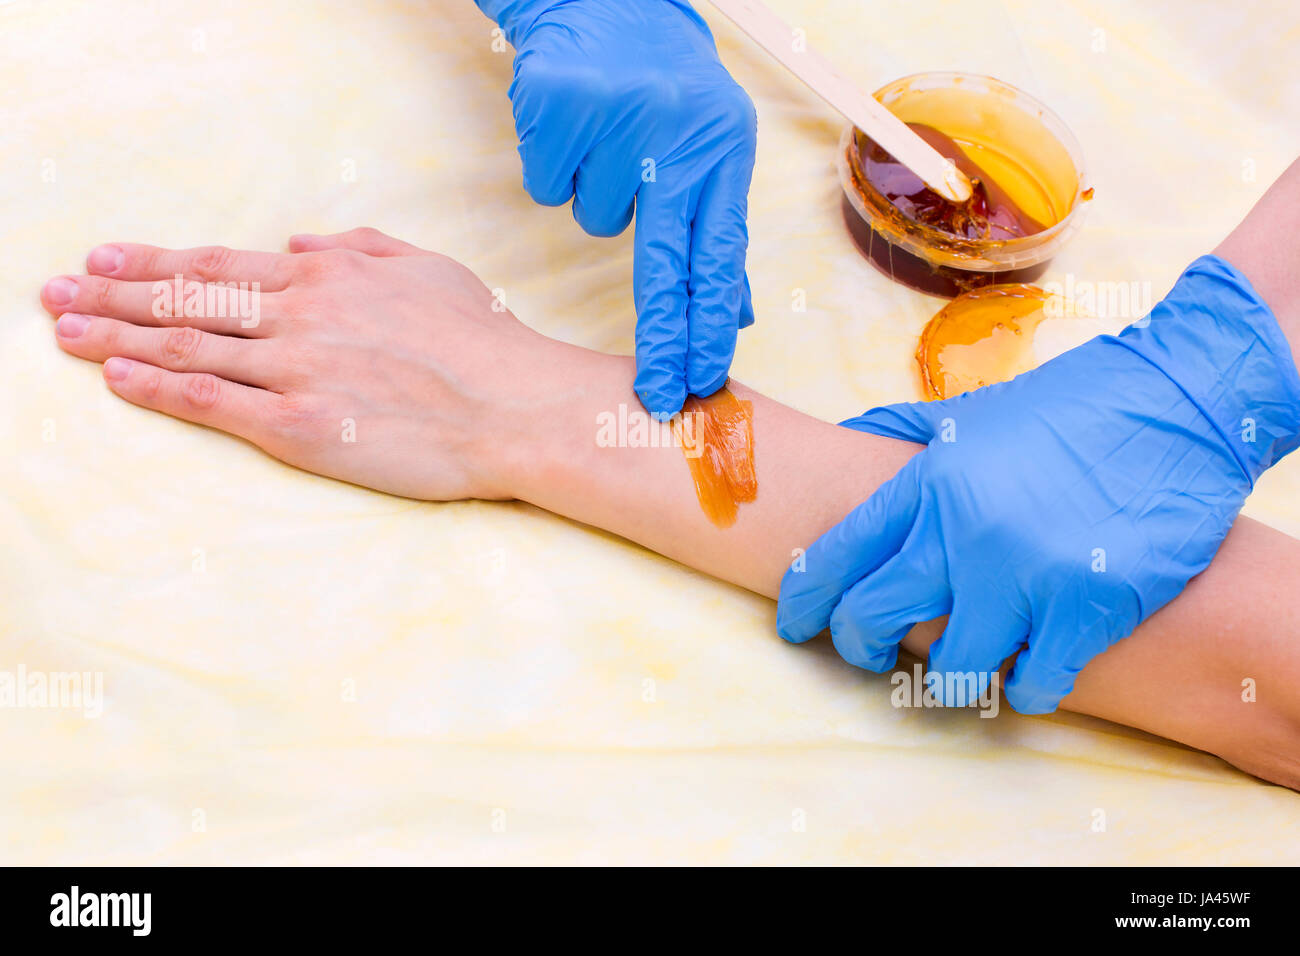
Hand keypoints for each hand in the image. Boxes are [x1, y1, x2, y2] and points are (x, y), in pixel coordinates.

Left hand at [40, 228, 543, 500]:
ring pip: (187, 347)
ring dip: (117, 337)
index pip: (220, 266)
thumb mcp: (427, 268)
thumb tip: (298, 243)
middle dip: (114, 295)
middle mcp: (301, 315)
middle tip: (57, 293)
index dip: (154, 262)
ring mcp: (297, 370)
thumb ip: (358, 248)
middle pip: (187, 302)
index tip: (105, 258)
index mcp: (329, 276)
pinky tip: (121, 378)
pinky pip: (213, 402)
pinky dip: (159, 388)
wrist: (517, 406)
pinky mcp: (301, 427)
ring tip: (66, 333)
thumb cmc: (483, 340)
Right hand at [479, 0, 756, 416]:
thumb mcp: (712, 144)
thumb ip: (718, 229)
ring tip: (606, 144)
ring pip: (594, 220)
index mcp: (724, 148)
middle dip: (664, 336)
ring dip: (596, 195)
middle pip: (665, 262)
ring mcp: (618, 116)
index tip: (704, 381)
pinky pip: (547, 186)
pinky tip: (572, 129)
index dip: (710, 324)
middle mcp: (678, 132)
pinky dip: (554, 166)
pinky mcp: (559, 103)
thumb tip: (740, 314)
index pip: (720, 254)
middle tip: (659, 393)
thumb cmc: (664, 87)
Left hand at [777, 255, 1299, 712]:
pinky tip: (1029, 675)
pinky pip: (1032, 684)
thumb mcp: (972, 409)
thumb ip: (901, 432)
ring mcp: (1025, 571)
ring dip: (949, 677)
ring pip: (951, 668)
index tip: (797, 623)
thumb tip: (841, 437)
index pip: (837, 554)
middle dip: (860, 645)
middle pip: (874, 617)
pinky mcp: (1087, 605)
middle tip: (869, 653)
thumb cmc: (1071, 408)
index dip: (805, 600)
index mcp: (929, 480)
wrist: (1180, 403)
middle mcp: (964, 529)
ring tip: (961, 665)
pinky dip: (1025, 689)